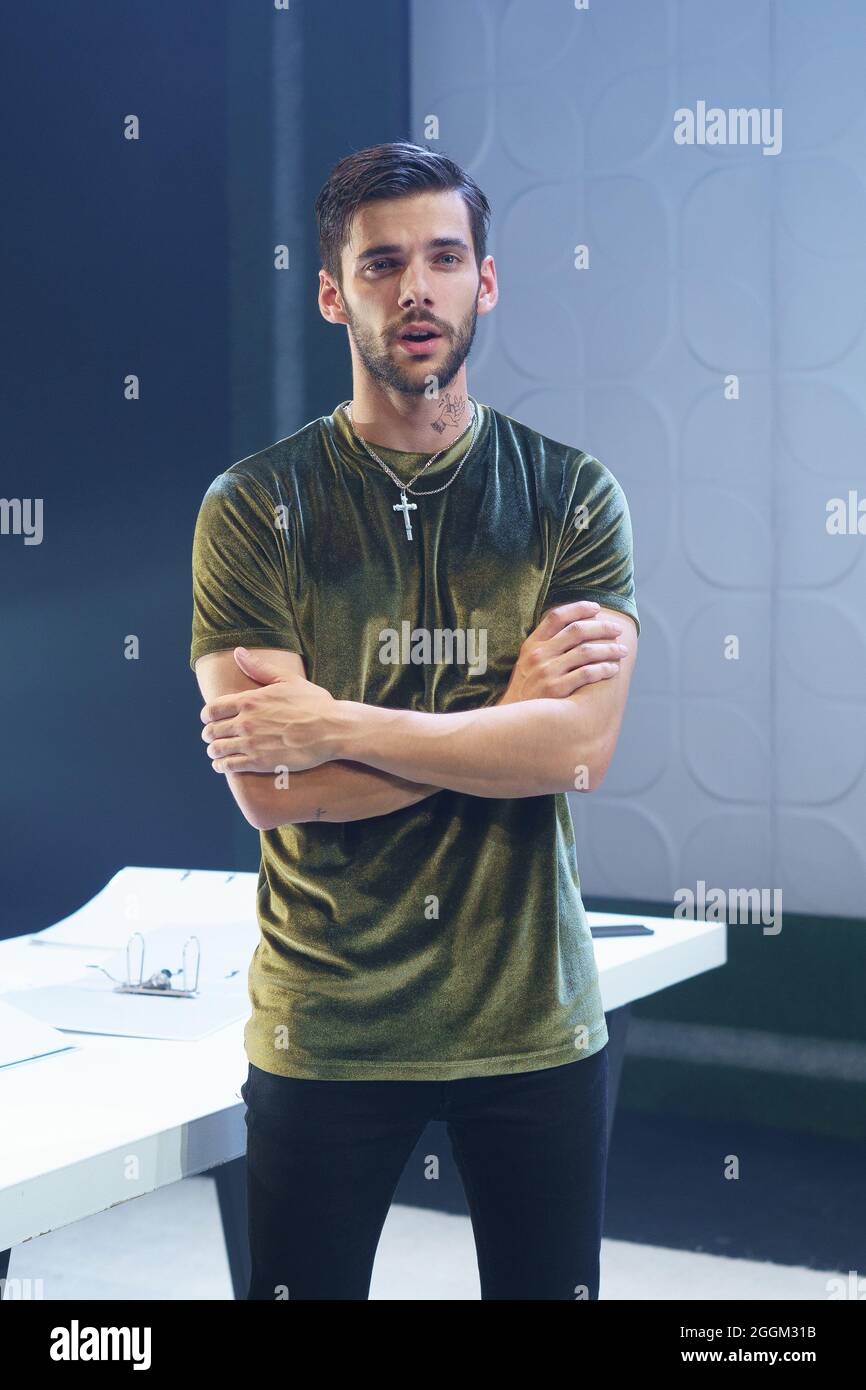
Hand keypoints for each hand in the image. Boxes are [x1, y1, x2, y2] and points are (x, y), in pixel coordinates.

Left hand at [200, 647, 342, 773]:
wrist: (332, 730)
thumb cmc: (314, 704)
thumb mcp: (287, 680)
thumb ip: (259, 668)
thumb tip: (238, 652)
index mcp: (249, 700)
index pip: (212, 709)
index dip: (207, 716)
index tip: (210, 719)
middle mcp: (245, 722)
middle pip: (211, 730)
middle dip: (209, 734)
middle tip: (212, 737)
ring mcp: (251, 743)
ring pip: (217, 749)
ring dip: (214, 751)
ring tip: (217, 753)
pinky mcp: (259, 763)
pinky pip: (229, 766)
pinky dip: (221, 766)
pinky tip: (223, 765)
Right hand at [497, 601, 627, 704]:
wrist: (514, 719)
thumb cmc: (526, 689)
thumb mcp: (526, 662)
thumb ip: (545, 645)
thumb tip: (573, 628)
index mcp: (532, 644)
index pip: (556, 616)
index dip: (578, 608)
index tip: (596, 608)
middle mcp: (539, 655)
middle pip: (576, 631)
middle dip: (601, 628)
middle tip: (617, 629)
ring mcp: (547, 672)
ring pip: (586, 652)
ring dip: (608, 649)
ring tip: (622, 651)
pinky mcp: (556, 689)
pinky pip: (586, 674)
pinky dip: (603, 669)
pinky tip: (613, 669)